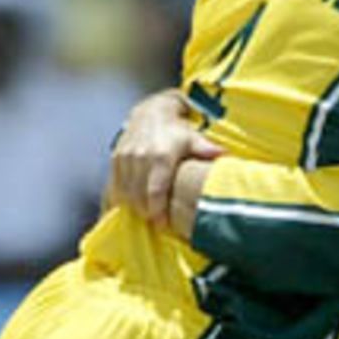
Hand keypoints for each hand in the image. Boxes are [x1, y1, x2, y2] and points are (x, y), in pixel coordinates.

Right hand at [106, 91, 221, 227]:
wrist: (150, 112)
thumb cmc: (177, 130)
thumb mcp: (193, 138)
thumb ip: (206, 149)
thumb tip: (224, 155)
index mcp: (160, 156)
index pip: (155, 191)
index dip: (157, 211)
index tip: (162, 225)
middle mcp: (140, 157)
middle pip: (139, 196)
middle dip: (146, 213)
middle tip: (156, 223)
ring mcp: (125, 158)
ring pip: (125, 193)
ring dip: (134, 208)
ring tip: (145, 216)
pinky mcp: (115, 159)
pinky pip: (114, 185)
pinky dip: (120, 199)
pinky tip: (127, 208)